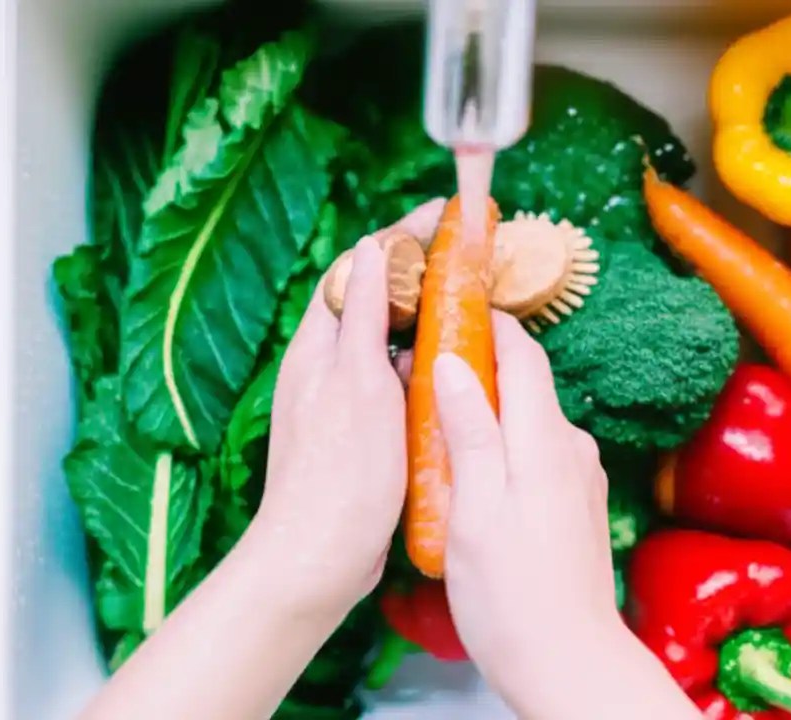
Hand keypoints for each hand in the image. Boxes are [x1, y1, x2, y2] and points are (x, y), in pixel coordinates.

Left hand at [253, 200, 444, 616]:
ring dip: (426, 320)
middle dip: (420, 273)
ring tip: (472, 307)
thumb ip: (363, 316)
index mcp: (320, 346)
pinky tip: (453, 375)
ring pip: (388, 343)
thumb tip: (371, 250)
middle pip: (374, 301)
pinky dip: (425, 367)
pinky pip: (396, 381)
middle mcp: (326, 366)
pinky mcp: (361, 431)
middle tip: (470, 257)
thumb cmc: (339, 475)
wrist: (318, 558)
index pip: (359, 269)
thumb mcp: (357, 383)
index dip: (402, 237)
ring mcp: (343, 399)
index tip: (445, 216)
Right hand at [432, 314, 698, 718]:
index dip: (487, 321)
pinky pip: (535, 449)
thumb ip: (468, 433)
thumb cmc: (512, 598)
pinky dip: (502, 439)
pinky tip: (469, 462)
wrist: (570, 664)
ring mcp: (578, 475)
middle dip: (479, 359)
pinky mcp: (576, 501)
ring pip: (528, 416)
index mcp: (543, 442)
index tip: (449, 301)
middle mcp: (570, 448)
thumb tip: (453, 363)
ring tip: (435, 409)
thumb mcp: (473, 513)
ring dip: (487, 403)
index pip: (521, 355)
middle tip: (425, 352)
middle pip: (525, 381)